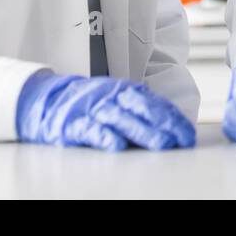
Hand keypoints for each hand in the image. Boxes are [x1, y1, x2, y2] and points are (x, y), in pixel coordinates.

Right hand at [15, 72, 195, 150]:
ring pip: (121, 119)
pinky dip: (104, 136)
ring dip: (142, 131)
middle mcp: (111, 97)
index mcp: (125, 91)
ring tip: (160, 144)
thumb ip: (142, 110)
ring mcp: (93, 108)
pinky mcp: (74, 122)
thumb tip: (173, 126)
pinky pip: (91, 129)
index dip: (172, 119)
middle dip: (162, 125)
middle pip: (141, 110)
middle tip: (178, 139)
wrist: (48, 100)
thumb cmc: (90, 104)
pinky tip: (117, 145)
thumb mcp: (118, 101)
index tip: (187, 135)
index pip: (154, 104)